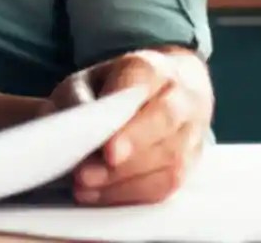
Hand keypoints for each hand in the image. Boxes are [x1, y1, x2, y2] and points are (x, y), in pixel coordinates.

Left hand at [45, 48, 213, 205]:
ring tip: (85, 184)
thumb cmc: (118, 87)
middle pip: (164, 120)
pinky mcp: (191, 162)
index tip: (107, 146)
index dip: (126, 112)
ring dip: (124, 178)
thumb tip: (69, 127)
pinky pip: (167, 184)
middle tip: (92, 169)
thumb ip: (76, 98)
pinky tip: (101, 193)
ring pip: (168, 158)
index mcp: (152, 67)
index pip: (142, 82)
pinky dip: (131, 193)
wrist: (166, 89)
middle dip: (130, 147)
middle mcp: (180, 96)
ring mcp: (192, 130)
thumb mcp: (88, 81)